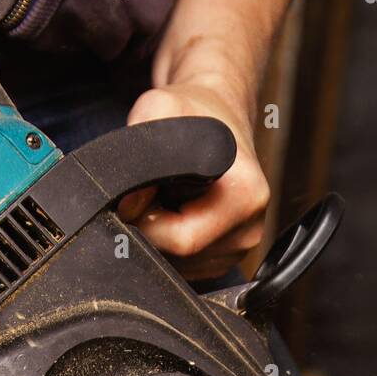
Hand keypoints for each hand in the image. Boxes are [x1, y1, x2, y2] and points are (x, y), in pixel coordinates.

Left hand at [120, 82, 269, 280]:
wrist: (220, 114)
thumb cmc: (194, 112)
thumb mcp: (160, 108)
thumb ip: (136, 148)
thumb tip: (126, 204)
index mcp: (246, 198)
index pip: (181, 240)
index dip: (147, 220)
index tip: (142, 192)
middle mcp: (250, 229)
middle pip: (179, 258)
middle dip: (152, 229)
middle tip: (154, 193)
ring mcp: (240, 248)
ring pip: (179, 266)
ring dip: (160, 237)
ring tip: (169, 199)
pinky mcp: (227, 257)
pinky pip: (185, 267)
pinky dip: (170, 245)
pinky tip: (177, 213)